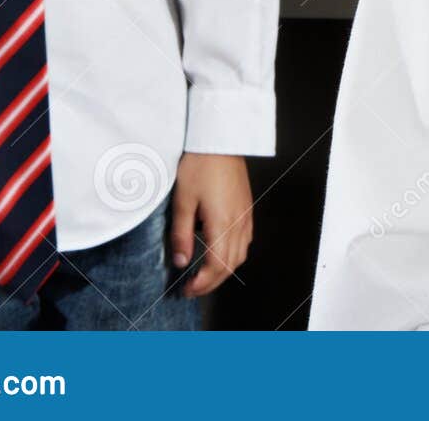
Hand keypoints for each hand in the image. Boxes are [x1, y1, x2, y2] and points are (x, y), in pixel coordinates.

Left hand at [168, 153, 252, 297]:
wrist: (220, 139)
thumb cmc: (200, 165)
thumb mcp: (182, 200)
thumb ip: (182, 234)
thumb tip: (181, 261)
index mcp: (222, 222)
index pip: (216, 266)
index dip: (202, 283)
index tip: (187, 290)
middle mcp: (239, 222)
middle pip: (230, 265)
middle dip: (212, 282)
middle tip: (193, 288)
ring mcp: (246, 215)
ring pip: (241, 254)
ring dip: (224, 270)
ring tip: (205, 274)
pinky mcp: (247, 207)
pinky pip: (246, 240)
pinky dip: (233, 254)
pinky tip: (221, 251)